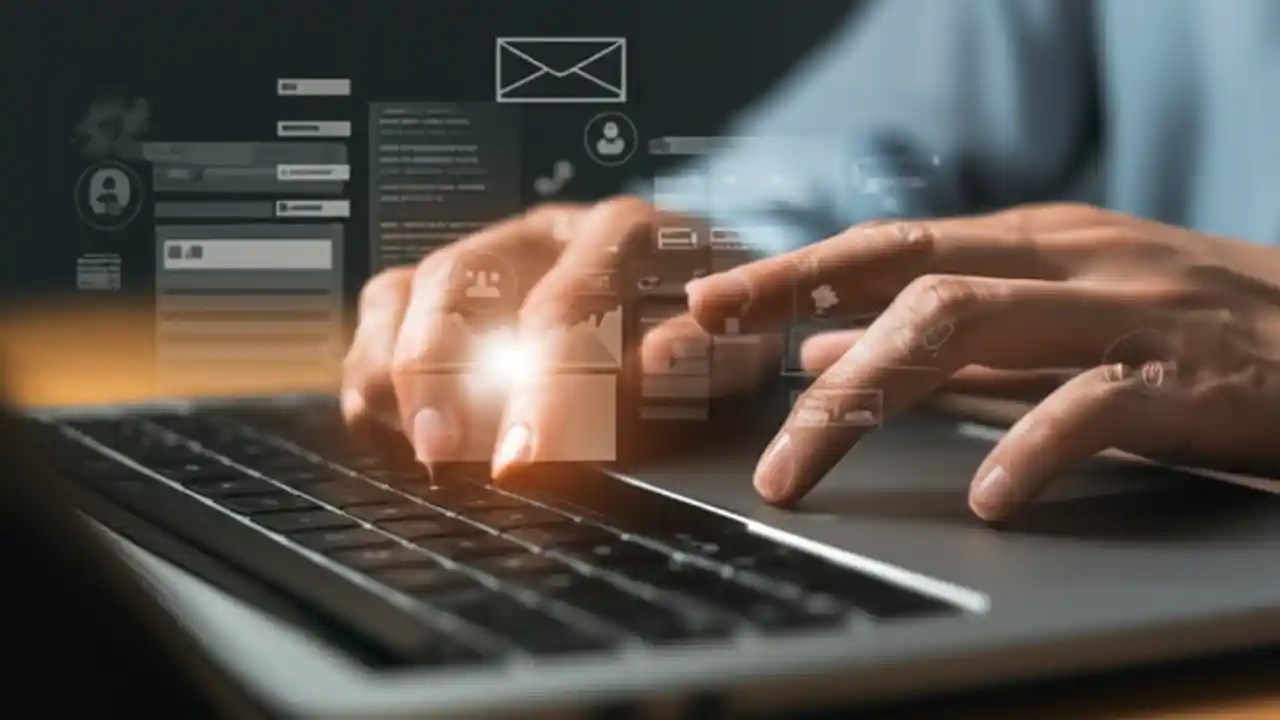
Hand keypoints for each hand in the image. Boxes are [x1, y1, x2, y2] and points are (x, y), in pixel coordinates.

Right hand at [341, 198, 777, 479]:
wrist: (703, 288)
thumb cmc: (717, 325)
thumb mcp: (738, 340)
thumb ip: (706, 355)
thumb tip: (659, 361)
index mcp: (624, 232)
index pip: (569, 306)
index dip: (542, 388)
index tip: (523, 460)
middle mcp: (544, 232)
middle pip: (460, 280)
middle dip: (441, 374)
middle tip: (444, 452)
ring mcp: (489, 253)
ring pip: (405, 291)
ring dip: (398, 375)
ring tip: (421, 445)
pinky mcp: (448, 288)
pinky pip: (381, 311)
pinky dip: (375, 371)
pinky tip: (400, 427)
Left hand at [685, 203, 1279, 520]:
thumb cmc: (1190, 334)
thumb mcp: (1053, 323)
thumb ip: (944, 344)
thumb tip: (820, 348)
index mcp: (1033, 245)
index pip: (887, 245)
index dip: (791, 270)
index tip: (707, 306)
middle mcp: (1068, 262)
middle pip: (908, 275)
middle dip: (796, 307)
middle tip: (711, 360)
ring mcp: (1129, 313)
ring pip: (971, 324)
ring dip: (867, 395)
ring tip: (800, 467)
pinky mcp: (1191, 377)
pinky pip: (1095, 406)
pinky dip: (1029, 450)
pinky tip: (985, 500)